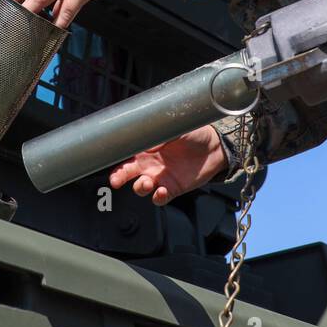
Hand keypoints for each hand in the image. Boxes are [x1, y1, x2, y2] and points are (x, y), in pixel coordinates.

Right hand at [107, 124, 227, 205]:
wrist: (215, 146)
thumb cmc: (194, 133)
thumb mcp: (175, 128)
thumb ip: (158, 132)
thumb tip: (144, 133)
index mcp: (147, 148)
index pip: (127, 154)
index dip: (118, 159)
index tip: (111, 160)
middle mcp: (150, 164)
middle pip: (127, 173)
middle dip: (118, 177)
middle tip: (116, 180)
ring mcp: (160, 177)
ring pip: (141, 187)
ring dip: (140, 187)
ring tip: (146, 183)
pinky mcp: (172, 188)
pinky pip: (159, 198)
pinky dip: (157, 197)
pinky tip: (161, 191)